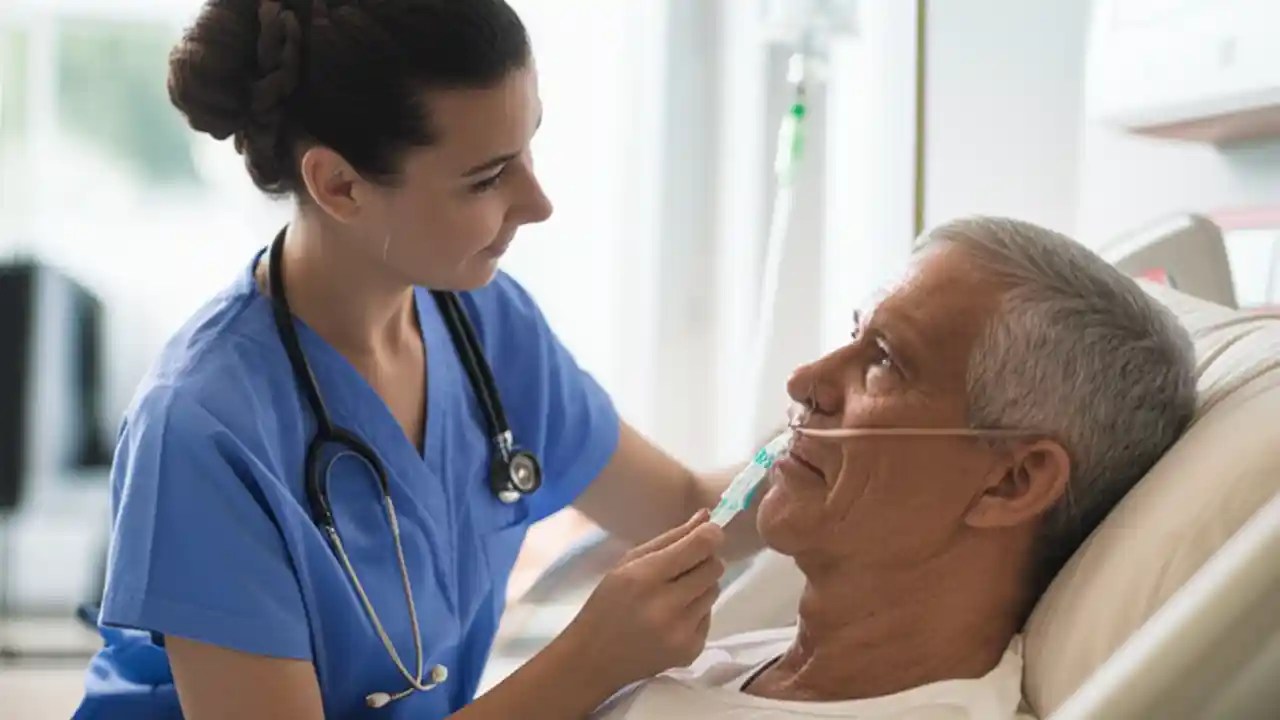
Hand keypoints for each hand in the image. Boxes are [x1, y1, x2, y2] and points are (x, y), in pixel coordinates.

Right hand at [563, 510, 725, 691]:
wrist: (594, 659)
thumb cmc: (608, 603)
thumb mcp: (628, 563)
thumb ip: (671, 538)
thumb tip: (707, 517)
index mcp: (645, 577)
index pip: (699, 547)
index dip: (710, 535)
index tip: (708, 533)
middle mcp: (667, 606)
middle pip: (714, 568)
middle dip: (704, 560)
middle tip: (684, 566)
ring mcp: (681, 632)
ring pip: (714, 591)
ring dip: (700, 586)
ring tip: (674, 594)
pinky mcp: (691, 650)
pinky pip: (710, 616)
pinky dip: (697, 611)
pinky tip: (673, 617)